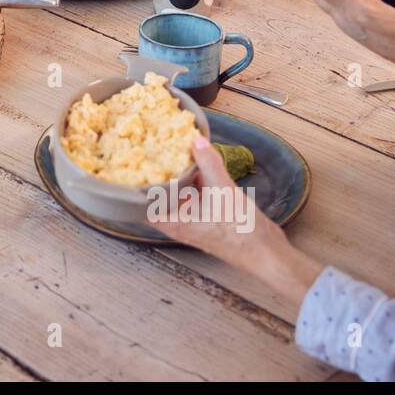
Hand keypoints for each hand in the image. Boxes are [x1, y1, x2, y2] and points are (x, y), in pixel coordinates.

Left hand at [149, 135, 322, 304]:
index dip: (132, 184)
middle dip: (154, 173)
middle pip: (158, 194)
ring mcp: (193, 218)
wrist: (267, 253)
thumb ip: (208, 163)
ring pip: (178, 192)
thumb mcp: (223, 191)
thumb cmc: (241, 232)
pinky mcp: (208, 215)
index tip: (126, 162)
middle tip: (145, 149)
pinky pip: (196, 193)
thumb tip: (197, 141)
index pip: (139, 203)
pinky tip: (199, 162)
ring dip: (178, 174)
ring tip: (168, 148)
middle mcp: (178, 221)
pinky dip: (195, 179)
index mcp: (172, 221)